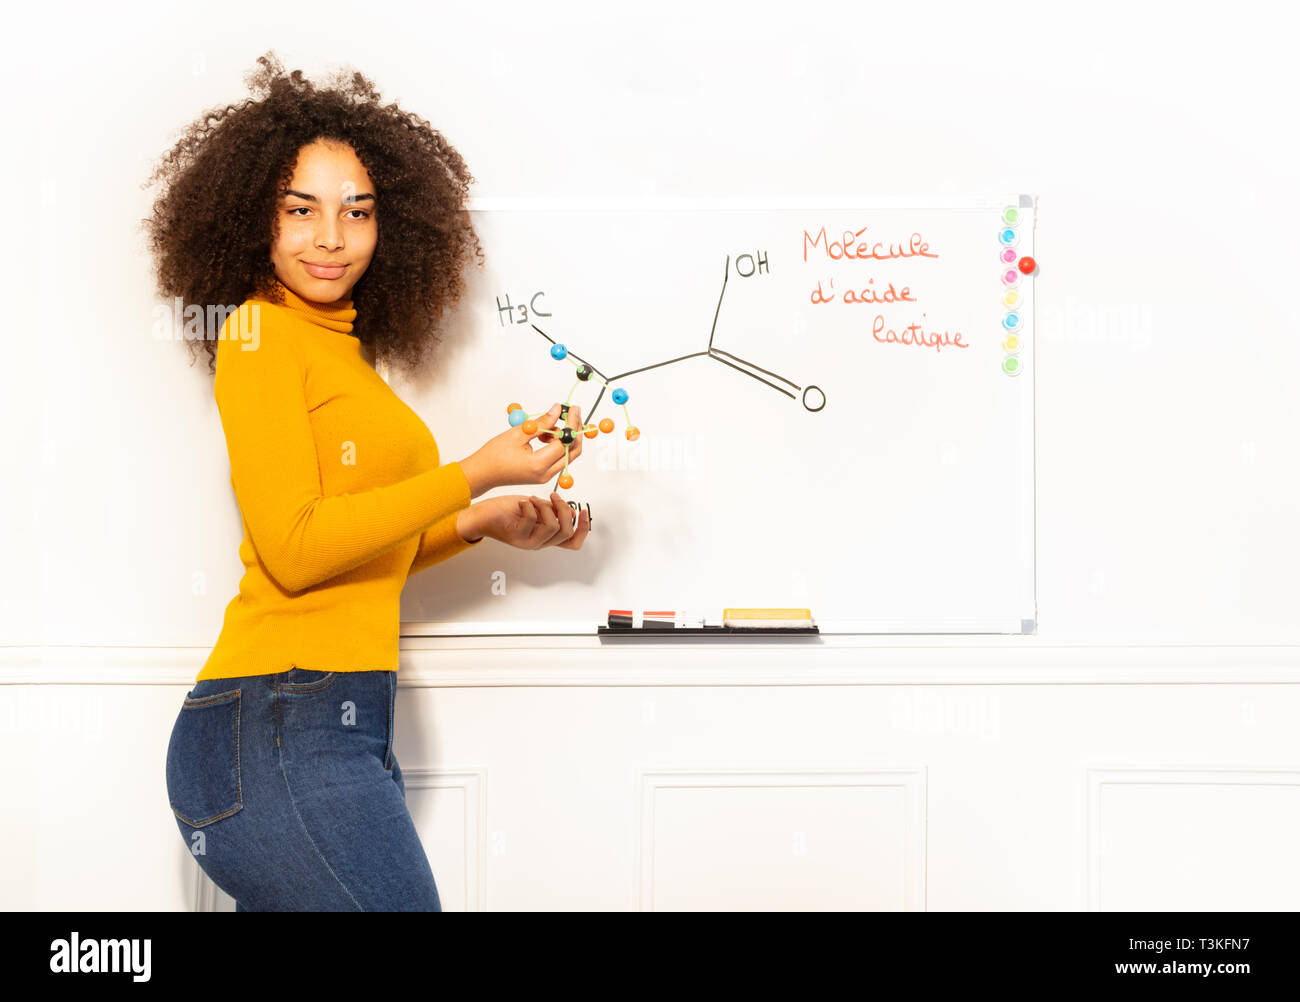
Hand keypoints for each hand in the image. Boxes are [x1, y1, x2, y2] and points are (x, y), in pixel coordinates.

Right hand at [459, 403, 583, 495]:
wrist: (482, 473)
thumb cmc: (494, 455)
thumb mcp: (518, 433)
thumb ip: (542, 422)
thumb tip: (558, 410)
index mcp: (539, 464)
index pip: (565, 442)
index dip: (571, 424)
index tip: (572, 409)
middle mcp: (546, 474)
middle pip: (573, 452)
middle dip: (574, 431)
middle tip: (571, 414)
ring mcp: (545, 477)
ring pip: (566, 455)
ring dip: (562, 438)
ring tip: (543, 428)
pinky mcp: (543, 475)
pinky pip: (557, 458)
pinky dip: (555, 445)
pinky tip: (542, 436)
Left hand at [469, 494, 590, 550]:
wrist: (481, 515)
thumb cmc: (505, 511)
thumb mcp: (535, 508)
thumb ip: (552, 512)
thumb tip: (570, 512)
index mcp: (545, 537)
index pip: (573, 542)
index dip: (583, 528)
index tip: (583, 511)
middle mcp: (539, 543)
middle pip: (567, 533)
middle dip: (563, 509)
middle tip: (554, 496)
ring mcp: (528, 542)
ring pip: (553, 526)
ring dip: (545, 507)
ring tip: (533, 500)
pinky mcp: (517, 536)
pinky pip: (533, 519)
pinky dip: (530, 506)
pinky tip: (521, 503)